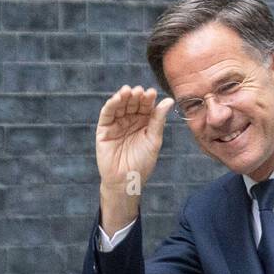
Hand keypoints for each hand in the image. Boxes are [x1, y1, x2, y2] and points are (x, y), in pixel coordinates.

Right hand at [95, 85, 173, 223]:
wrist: (126, 181)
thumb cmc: (142, 163)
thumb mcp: (153, 141)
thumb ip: (158, 120)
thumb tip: (169, 100)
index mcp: (144, 122)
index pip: (146, 106)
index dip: (148, 99)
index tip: (152, 93)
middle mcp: (130, 120)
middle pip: (133, 103)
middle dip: (136, 96)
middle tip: (140, 91)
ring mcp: (117, 123)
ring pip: (120, 105)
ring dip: (123, 97)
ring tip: (128, 91)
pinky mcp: (104, 128)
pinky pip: (107, 114)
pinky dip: (111, 105)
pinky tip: (117, 99)